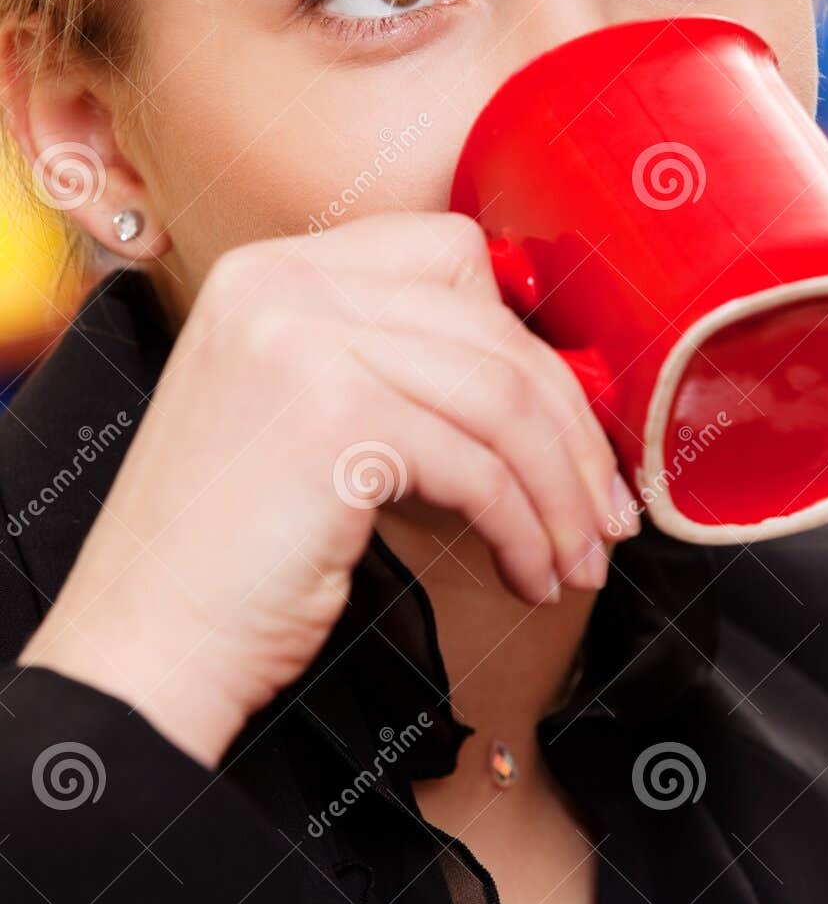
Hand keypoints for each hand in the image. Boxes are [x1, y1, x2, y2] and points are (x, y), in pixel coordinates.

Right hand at [19, 214, 636, 766]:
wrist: (146, 644)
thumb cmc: (230, 554)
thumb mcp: (306, 418)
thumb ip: (393, 370)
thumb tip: (545, 391)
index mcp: (273, 270)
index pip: (450, 259)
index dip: (526, 345)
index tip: (565, 426)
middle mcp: (282, 284)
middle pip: (490, 329)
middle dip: (569, 430)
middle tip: (604, 513)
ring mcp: (303, 341)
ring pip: (500, 398)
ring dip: (560, 493)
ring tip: (576, 559)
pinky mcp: (335, 418)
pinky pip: (479, 466)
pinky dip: (524, 529)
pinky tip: (528, 575)